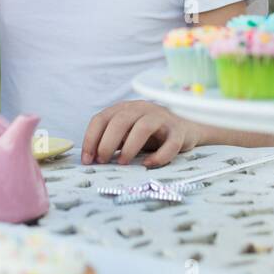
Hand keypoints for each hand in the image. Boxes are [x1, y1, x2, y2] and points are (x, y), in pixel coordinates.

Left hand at [81, 101, 206, 167]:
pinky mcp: (178, 131)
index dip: (91, 138)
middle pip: (120, 120)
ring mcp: (161, 118)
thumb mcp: (128, 133)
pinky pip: (170, 143)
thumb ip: (113, 141)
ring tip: (122, 162)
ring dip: (130, 146)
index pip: (101, 119)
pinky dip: (159, 156)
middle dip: (107, 142)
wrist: (186, 127)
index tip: (87, 159)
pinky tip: (149, 165)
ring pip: (143, 127)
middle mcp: (142, 109)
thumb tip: (92, 159)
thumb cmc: (151, 133)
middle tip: (102, 161)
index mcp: (125, 109)